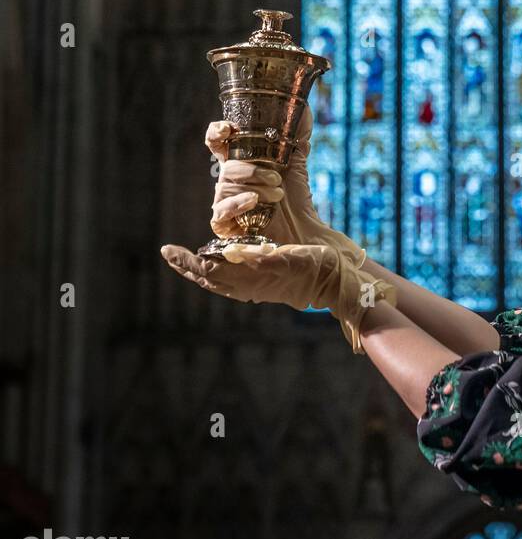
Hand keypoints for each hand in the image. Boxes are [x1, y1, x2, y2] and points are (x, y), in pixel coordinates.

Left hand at [159, 241, 396, 353]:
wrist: (335, 285)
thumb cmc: (316, 267)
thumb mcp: (291, 255)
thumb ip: (262, 256)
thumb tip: (231, 253)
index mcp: (251, 278)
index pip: (209, 270)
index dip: (187, 260)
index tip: (169, 251)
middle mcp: (248, 286)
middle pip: (208, 278)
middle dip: (187, 266)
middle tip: (169, 253)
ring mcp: (255, 288)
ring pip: (217, 282)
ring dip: (199, 270)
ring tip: (186, 259)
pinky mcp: (263, 286)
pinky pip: (230, 283)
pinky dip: (217, 273)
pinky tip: (218, 265)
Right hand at [206, 104, 367, 265]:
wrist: (303, 231)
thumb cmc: (295, 196)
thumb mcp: (296, 162)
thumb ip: (297, 137)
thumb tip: (305, 110)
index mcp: (241, 162)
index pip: (218, 143)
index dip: (217, 133)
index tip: (228, 129)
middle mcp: (229, 182)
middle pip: (226, 167)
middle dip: (251, 169)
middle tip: (278, 177)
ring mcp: (225, 203)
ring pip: (226, 188)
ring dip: (254, 187)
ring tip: (277, 193)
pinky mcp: (225, 225)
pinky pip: (220, 213)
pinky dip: (237, 204)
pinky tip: (254, 201)